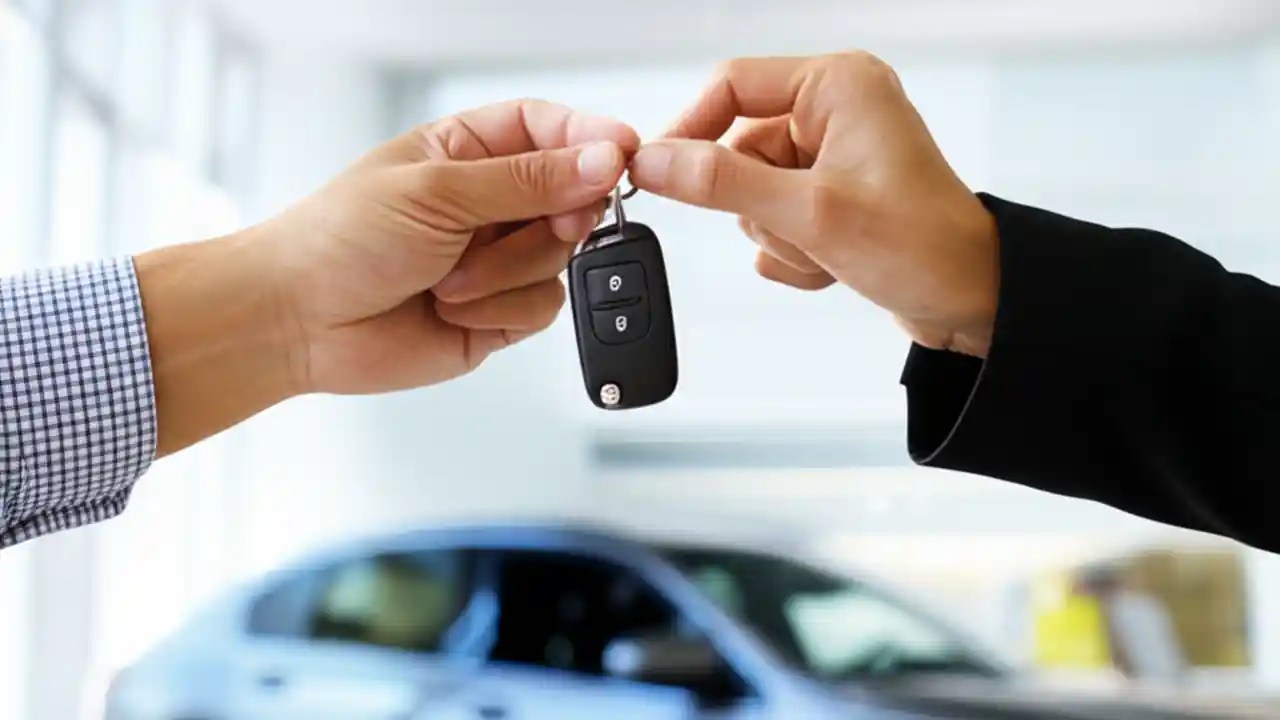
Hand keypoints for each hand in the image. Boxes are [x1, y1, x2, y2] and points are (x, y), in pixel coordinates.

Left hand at [258, 99, 639, 393]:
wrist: (301, 323)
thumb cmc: (340, 238)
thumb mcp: (438, 191)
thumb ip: (528, 180)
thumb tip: (601, 158)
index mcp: (467, 151)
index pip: (549, 129)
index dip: (590, 137)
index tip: (622, 152)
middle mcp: (489, 203)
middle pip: (570, 195)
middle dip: (554, 215)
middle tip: (541, 224)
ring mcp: (497, 258)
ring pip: (561, 256)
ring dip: (508, 270)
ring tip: (448, 278)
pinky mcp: (499, 311)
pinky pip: (545, 305)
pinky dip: (503, 308)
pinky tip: (453, 307)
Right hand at [628, 53, 998, 356]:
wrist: (975, 303)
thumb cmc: (924, 246)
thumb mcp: (810, 213)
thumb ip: (722, 183)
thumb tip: (653, 162)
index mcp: (837, 85)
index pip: (731, 86)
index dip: (689, 130)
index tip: (657, 172)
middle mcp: (835, 112)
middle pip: (738, 151)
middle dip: (760, 207)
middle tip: (806, 229)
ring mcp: (832, 158)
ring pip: (752, 195)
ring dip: (781, 237)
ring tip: (830, 249)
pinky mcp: (831, 200)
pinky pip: (774, 223)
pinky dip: (794, 254)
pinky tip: (834, 264)